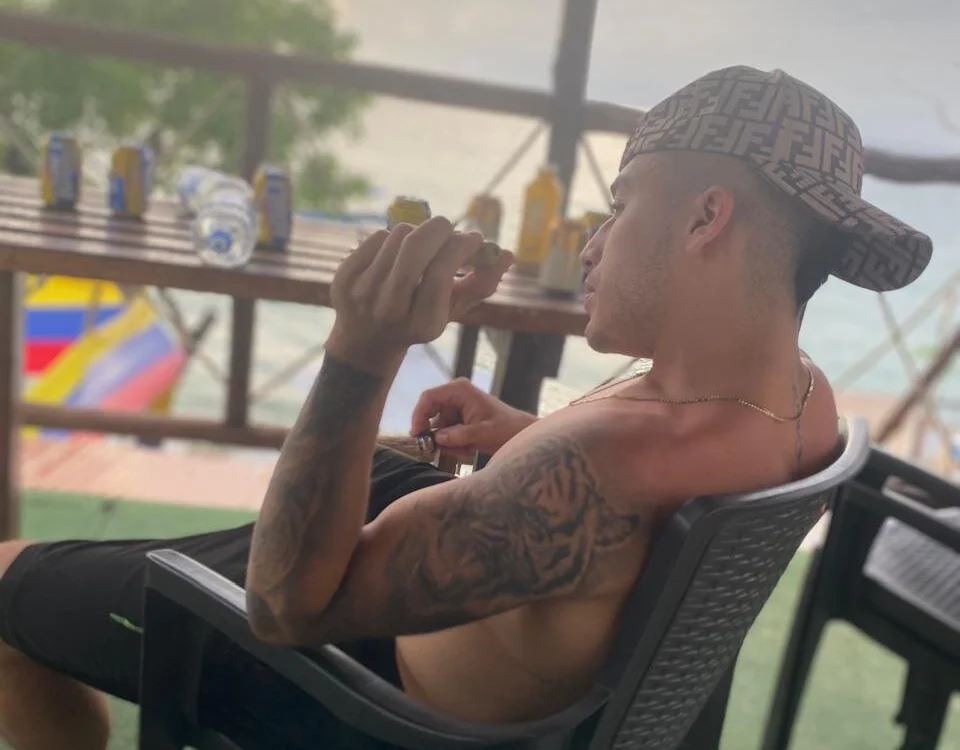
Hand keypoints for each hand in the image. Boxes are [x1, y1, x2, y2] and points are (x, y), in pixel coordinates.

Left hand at [328, 219, 513, 364]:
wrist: (365, 339)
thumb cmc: (418, 320)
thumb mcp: (451, 311)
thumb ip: (481, 285)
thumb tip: (507, 255)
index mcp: (421, 324)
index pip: (442, 271)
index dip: (462, 247)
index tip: (474, 238)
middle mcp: (388, 309)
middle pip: (416, 246)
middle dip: (440, 228)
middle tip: (449, 228)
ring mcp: (362, 292)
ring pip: (399, 235)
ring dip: (419, 233)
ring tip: (423, 246)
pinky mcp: (343, 277)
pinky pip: (378, 237)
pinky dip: (394, 237)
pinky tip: (398, 252)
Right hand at [410, 378, 538, 459]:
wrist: (522, 434)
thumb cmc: (506, 429)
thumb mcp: (481, 434)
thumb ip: (458, 435)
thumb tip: (436, 438)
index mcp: (459, 390)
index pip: (428, 398)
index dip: (419, 415)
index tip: (417, 436)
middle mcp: (455, 394)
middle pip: (430, 412)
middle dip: (435, 433)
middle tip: (439, 450)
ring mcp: (457, 406)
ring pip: (438, 426)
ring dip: (447, 442)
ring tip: (465, 450)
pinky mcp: (460, 418)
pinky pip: (446, 431)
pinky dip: (453, 443)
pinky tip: (468, 449)